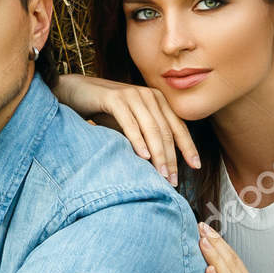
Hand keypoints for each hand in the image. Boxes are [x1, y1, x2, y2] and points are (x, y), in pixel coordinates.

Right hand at [55, 73, 199, 186]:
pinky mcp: (115, 98)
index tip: (195, 166)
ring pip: (152, 128)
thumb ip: (148, 137)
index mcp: (158, 101)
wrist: (77, 92)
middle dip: (172, 157)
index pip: (178, 127)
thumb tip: (163, 166)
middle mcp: (150, 95)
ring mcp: (133, 95)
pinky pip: (130, 123)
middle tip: (173, 180)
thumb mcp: (132, 124)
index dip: (188, 147)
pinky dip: (138, 141)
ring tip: (162, 175)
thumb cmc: (106, 112)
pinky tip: (143, 157)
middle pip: (167, 131)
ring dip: (158, 154)